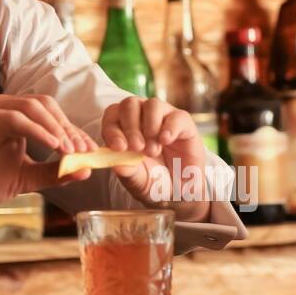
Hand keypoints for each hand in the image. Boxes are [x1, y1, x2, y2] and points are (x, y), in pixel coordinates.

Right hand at [0, 94, 97, 213]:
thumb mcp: (25, 178)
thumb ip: (53, 172)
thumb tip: (86, 171)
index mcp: (12, 116)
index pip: (50, 114)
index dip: (71, 130)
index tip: (90, 151)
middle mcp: (2, 106)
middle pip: (45, 105)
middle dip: (67, 127)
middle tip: (83, 150)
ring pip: (33, 107)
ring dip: (56, 128)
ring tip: (70, 150)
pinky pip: (15, 117)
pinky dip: (37, 129)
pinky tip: (52, 145)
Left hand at [100, 97, 210, 214]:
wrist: (180, 189)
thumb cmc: (153, 180)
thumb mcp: (137, 180)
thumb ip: (127, 171)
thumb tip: (116, 165)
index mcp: (123, 126)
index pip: (112, 116)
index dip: (112, 129)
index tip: (118, 147)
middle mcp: (142, 116)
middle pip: (130, 104)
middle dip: (131, 127)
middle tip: (136, 148)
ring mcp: (163, 117)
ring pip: (152, 104)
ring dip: (150, 127)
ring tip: (152, 151)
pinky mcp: (183, 123)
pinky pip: (176, 116)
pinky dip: (169, 128)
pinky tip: (165, 141)